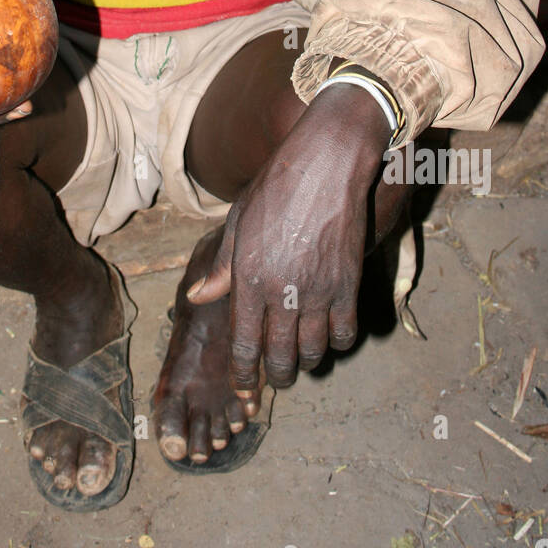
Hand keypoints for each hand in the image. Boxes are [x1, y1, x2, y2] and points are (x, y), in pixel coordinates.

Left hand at [187, 85, 391, 392]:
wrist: (327, 162)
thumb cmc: (278, 185)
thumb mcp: (238, 220)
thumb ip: (221, 266)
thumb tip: (199, 298)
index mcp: (248, 276)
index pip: (243, 342)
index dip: (244, 370)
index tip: (244, 384)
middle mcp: (281, 290)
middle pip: (279, 357)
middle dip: (276, 376)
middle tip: (276, 379)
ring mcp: (318, 290)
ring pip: (312, 351)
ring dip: (306, 363)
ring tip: (301, 362)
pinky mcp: (348, 284)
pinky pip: (345, 332)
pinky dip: (338, 342)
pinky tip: (331, 337)